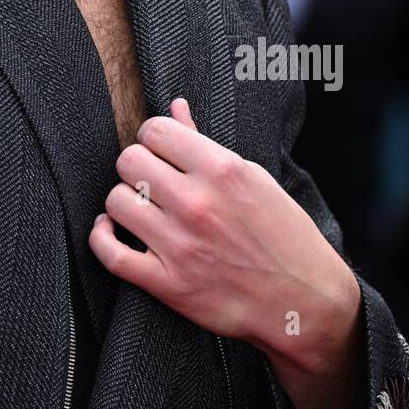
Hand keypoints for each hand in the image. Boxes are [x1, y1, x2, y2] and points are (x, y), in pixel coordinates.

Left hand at [88, 98, 358, 368]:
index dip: (153, 138)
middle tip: (151, 180)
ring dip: (123, 202)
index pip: (154, 130)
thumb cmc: (284, 235)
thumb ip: (206, 143)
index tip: (159, 151)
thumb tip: (176, 106)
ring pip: (115, 201)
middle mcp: (197, 204)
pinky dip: (102, 238)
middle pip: (128, 161)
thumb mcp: (254, 178)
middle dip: (136, 166)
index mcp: (221, 170)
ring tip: (140, 208)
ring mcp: (181, 245)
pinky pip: (110, 253)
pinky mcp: (169, 285)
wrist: (306, 302)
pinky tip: (111, 229)